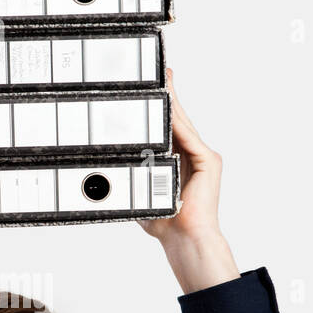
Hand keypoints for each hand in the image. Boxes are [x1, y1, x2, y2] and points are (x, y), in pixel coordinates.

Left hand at [139, 69, 223, 242]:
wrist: (185, 238)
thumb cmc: (165, 222)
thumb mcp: (141, 193)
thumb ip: (130, 178)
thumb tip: (105, 171)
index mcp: (181, 161)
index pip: (171, 129)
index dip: (164, 109)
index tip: (156, 89)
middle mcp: (195, 156)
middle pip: (180, 121)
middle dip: (171, 97)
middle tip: (162, 74)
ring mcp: (204, 158)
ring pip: (184, 124)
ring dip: (174, 103)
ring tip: (164, 83)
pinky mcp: (208, 162)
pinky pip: (189, 137)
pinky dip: (178, 123)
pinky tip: (169, 108)